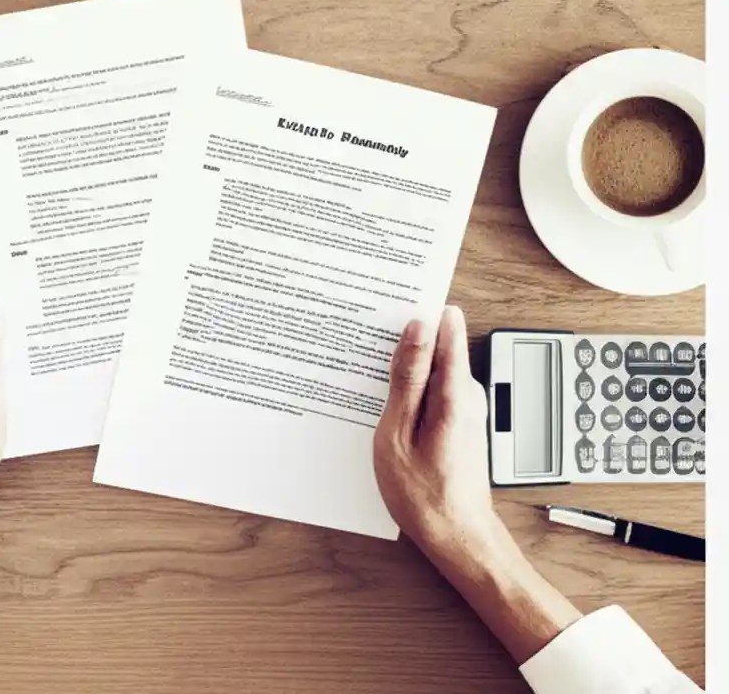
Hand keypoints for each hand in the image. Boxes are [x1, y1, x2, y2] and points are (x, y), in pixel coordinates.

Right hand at [373, 306, 579, 662]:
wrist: (456, 535)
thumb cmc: (423, 493)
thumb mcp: (398, 433)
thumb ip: (407, 379)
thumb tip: (416, 329)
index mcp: (456, 391)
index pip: (445, 328)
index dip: (419, 310)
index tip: (391, 300)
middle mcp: (469, 393)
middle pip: (435, 347)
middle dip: (403, 345)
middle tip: (365, 352)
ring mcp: (466, 407)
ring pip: (431, 371)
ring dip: (403, 374)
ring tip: (370, 388)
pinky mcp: (459, 420)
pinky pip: (432, 392)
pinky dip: (409, 395)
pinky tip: (387, 413)